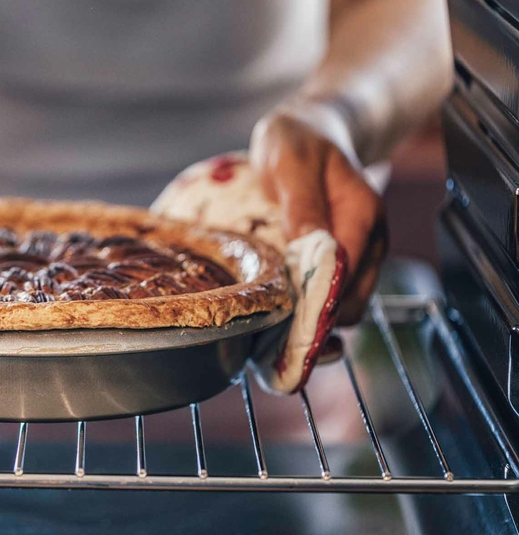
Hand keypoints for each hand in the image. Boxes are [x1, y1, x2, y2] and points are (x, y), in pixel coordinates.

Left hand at [250, 112, 387, 324]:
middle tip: (267, 332)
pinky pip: (330, 297)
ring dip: (310, 321)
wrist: (311, 129)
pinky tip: (277, 314)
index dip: (315, 302)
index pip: (346, 275)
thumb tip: (308, 248)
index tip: (281, 320)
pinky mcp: (342, 262)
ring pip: (342, 307)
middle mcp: (370, 241)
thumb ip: (302, 204)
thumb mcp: (291, 162)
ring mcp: (359, 254)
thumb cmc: (298, 142)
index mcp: (363, 216)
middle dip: (313, 321)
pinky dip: (308, 311)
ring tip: (269, 330)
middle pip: (349, 302)